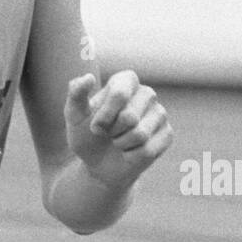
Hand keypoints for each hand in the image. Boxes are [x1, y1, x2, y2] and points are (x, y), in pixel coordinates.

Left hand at [65, 70, 172, 188]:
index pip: (119, 94)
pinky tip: (130, 151)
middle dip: (112, 131)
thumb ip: (76, 94)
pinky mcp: (167, 134)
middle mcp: (146, 93)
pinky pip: (148, 150)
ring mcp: (159, 113)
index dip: (104, 115)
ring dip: (121, 144)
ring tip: (119, 140)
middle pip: (129, 117)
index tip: (96, 125)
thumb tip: (88, 77)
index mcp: (125, 80)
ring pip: (140, 134)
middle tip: (108, 133)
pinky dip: (132, 156)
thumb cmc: (86, 134)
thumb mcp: (74, 115)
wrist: (98, 163)